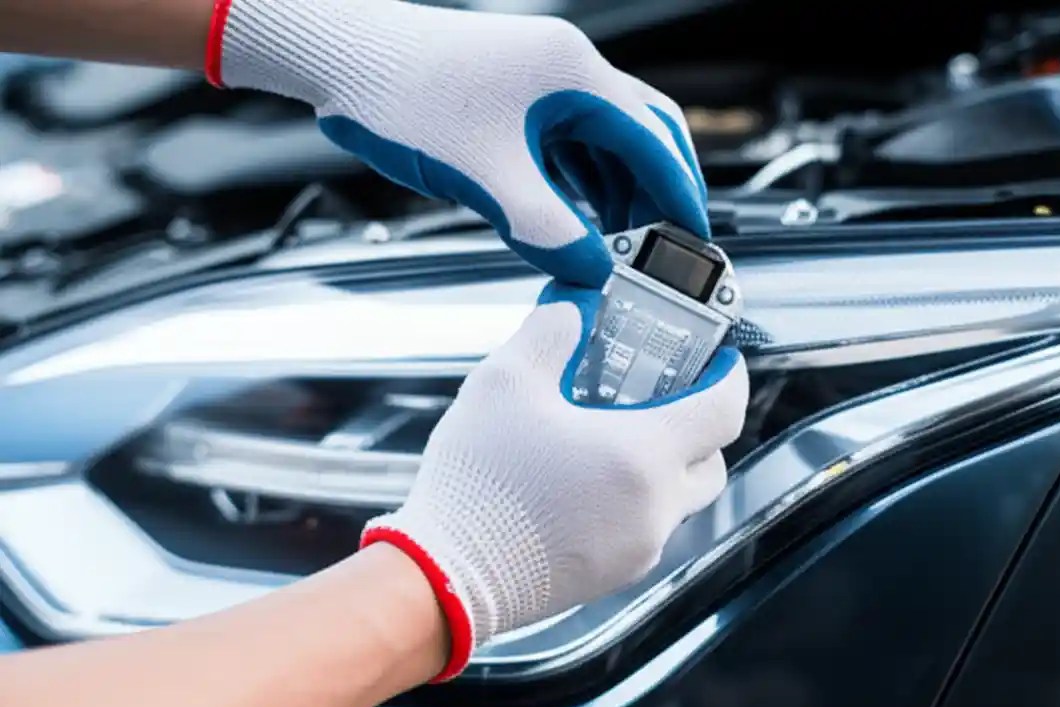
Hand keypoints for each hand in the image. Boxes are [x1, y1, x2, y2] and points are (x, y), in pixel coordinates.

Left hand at [209, 0, 708, 286]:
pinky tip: (576, 218)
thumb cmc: (403, 95)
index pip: (653, 140)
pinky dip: (578, 183)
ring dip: (617, 191)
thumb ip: (547, 230)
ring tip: (622, 242)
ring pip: (601, 142)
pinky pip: (564, 145)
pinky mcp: (511, 97)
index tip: (694, 237)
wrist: (338, 57)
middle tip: (666, 244)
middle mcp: (565, 70)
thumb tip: (591, 270)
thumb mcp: (487, 179)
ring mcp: (538, 81)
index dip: (679, 195)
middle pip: (640, 135)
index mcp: (574, 75)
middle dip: (658, 192)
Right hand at [359, 283, 747, 681]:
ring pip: (678, 499)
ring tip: (609, 436)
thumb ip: (549, 334)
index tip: (719, 360)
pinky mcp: (614, 575)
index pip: (724, 410)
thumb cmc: (480, 488)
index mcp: (644, 456)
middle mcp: (655, 508)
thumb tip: (571, 312)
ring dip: (661, 465)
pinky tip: (582, 480)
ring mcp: (638, 548)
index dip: (729, 376)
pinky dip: (633, 499)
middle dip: (697, 425)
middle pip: (710, 461)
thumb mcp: (505, 382)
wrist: (446, 578)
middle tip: (663, 396)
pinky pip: (645, 528)